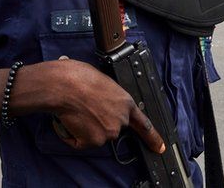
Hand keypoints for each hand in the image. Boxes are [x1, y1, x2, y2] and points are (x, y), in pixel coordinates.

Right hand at [49, 59, 164, 153]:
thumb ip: (107, 95)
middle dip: (98, 122)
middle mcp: (121, 119)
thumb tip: (94, 95)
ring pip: (95, 135)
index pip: (144, 124)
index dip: (153, 137)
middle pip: (111, 128)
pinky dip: (71, 135)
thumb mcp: (102, 81)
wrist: (64, 85)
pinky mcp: (93, 141)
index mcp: (125, 102)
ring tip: (75, 110)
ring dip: (84, 128)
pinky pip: (79, 142)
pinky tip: (68, 119)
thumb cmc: (78, 76)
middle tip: (84, 108)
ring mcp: (108, 132)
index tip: (159, 147)